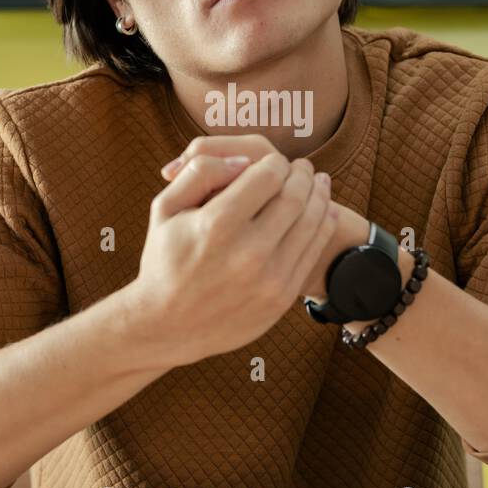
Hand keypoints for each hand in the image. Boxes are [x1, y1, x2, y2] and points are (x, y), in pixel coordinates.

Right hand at [131, 141, 338, 366]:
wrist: (167, 326)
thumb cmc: (165, 260)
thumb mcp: (165, 208)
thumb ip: (199, 172)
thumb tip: (242, 160)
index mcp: (216, 225)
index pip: (268, 175)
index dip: (277, 162)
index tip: (275, 162)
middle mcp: (247, 252)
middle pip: (295, 195)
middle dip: (302, 175)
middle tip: (303, 167)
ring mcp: (269, 279)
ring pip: (312, 222)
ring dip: (319, 195)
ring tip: (317, 183)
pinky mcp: (281, 298)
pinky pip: (312, 252)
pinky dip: (323, 225)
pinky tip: (323, 211)